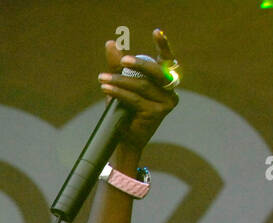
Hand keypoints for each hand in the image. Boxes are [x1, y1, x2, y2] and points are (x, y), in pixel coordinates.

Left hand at [99, 28, 179, 155]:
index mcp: (165, 81)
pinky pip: (134, 98)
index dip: (164, 46)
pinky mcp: (156, 113)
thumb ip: (118, 65)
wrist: (125, 141)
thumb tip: (111, 43)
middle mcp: (170, 90)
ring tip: (102, 78)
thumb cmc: (124, 112)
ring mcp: (165, 102)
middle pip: (155, 72)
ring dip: (120, 81)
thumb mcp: (121, 85)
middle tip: (122, 60)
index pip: (167, 60)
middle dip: (138, 64)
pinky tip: (106, 88)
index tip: (156, 32)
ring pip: (142, 86)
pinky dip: (119, 92)